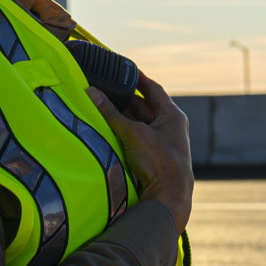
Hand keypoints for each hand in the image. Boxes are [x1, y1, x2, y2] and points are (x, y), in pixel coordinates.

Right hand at [89, 73, 193, 229]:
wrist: (169, 197)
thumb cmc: (159, 162)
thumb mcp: (133, 133)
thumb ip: (111, 114)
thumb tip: (92, 93)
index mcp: (173, 116)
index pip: (154, 89)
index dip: (138, 78)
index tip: (125, 68)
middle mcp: (170, 127)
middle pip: (145, 107)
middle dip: (125, 99)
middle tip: (106, 89)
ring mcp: (163, 143)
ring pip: (139, 124)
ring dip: (123, 118)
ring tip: (102, 107)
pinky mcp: (154, 158)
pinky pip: (136, 140)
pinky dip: (124, 134)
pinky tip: (109, 131)